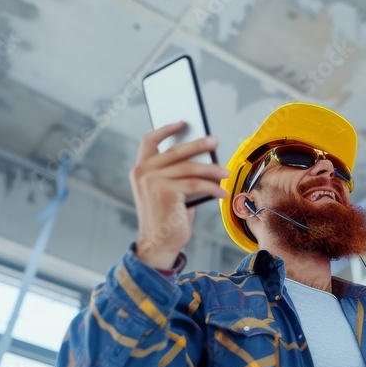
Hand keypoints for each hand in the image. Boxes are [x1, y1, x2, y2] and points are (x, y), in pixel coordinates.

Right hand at [129, 121, 229, 268]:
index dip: (166, 129)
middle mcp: (143, 172)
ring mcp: (152, 181)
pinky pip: (196, 184)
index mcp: (140, 169)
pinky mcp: (166, 192)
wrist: (158, 244)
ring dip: (212, 170)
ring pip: (190, 168)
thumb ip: (179, 174)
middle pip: (176, 150)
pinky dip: (212, 187)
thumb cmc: (166, 218)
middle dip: (199, 144)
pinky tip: (221, 192)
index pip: (149, 140)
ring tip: (225, 172)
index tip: (183, 122)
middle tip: (215, 141)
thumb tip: (205, 159)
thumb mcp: (170, 191)